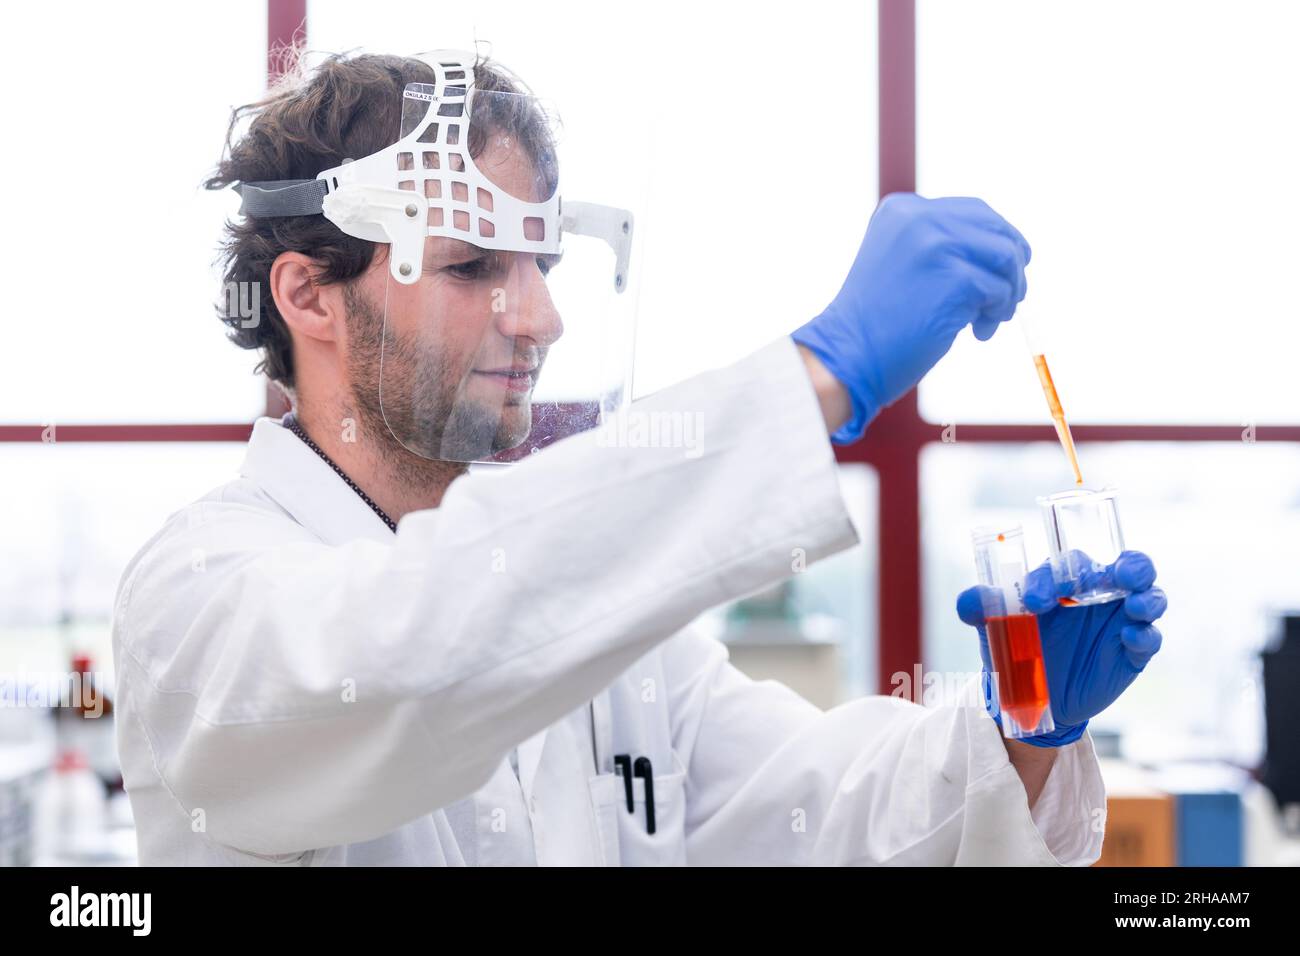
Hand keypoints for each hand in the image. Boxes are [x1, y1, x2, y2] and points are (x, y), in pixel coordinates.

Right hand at [791, 193, 1030, 443]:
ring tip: (990, 319)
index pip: (973, 211)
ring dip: (1008, 291)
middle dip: (1011, 265)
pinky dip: (997, 314)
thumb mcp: (900, 263)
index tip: (1001, 272)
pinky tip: (977, 333)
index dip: (997, 241)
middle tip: (1007, 300)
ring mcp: (938, 245)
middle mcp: (919, 217)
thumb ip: (938, 246)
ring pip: (1006, 257)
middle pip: (997, 229)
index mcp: (902, 210)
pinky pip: (1000, 291)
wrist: (848, 356)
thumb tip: (1004, 251)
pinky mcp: (956, 278)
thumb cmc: (875, 323)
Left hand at [956, 550, 1167, 747]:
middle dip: (1131, 566)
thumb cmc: (1014, 646)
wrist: (1031, 694)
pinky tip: (1132, 638)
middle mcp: (1099, 593)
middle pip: (1128, 566)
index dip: (1055, 577)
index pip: (1071, 564)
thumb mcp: (993, 627)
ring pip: (1150, 597)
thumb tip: (968, 602)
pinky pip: (1150, 639)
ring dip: (1147, 598)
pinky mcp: (1132, 651)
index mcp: (1066, 581)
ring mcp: (1120, 620)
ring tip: (1135, 606)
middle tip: (1121, 574)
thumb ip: (981, 608)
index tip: (1034, 602)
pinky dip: (1145, 636)